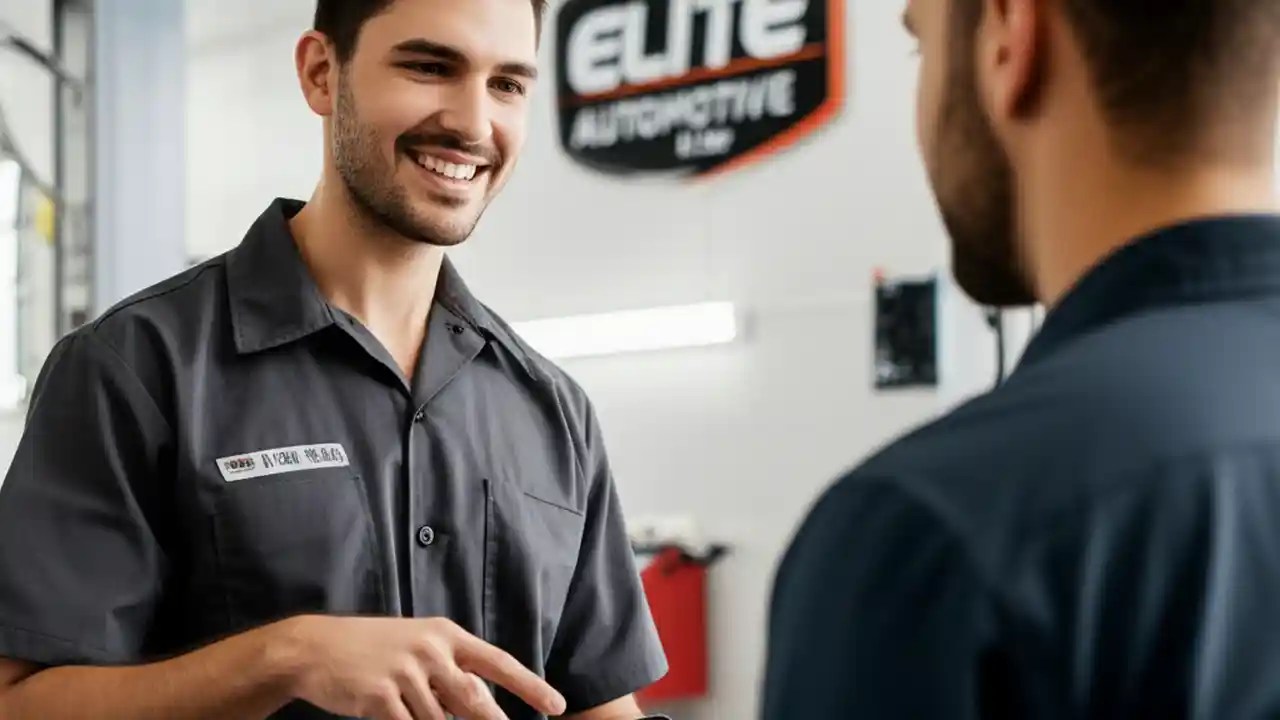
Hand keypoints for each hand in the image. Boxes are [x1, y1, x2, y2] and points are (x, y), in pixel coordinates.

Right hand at [277, 615, 566, 719]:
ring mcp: (405, 674)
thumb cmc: (373, 648)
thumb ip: (450, 670)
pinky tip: (400, 719)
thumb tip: (482, 704)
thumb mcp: (417, 645)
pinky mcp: (380, 698)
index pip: (497, 661)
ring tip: (416, 713)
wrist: (315, 648)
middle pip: (475, 700)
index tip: (557, 705)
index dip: (530, 686)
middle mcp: (430, 651)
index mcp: (445, 634)